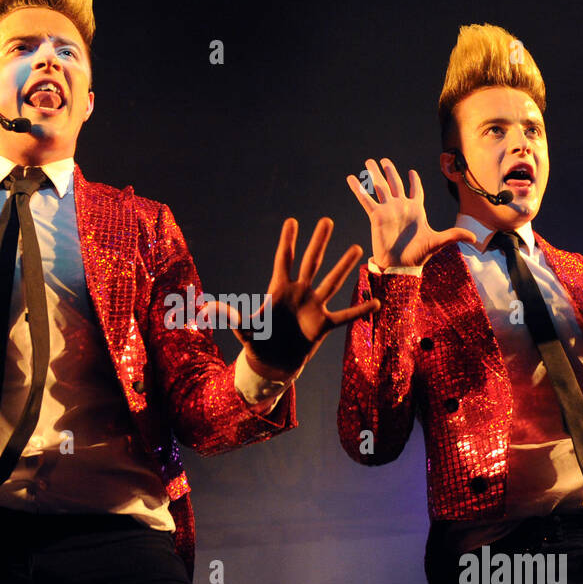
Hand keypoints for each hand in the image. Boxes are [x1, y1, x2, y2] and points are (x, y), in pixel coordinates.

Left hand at [209, 218, 378, 380]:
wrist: (272, 363)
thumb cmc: (257, 342)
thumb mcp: (243, 329)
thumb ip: (229, 316)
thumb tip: (206, 309)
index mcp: (278, 290)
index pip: (283, 259)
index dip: (288, 241)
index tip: (292, 221)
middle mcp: (299, 293)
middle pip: (311, 262)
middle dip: (319, 241)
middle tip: (327, 220)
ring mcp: (313, 307)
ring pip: (332, 282)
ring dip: (344, 266)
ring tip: (357, 247)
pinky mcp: (323, 325)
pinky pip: (345, 316)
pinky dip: (360, 310)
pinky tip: (376, 302)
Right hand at [347, 157, 475, 267]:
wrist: (400, 265)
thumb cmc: (418, 256)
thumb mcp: (439, 242)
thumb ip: (454, 235)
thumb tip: (475, 238)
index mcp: (416, 209)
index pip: (415, 191)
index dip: (413, 181)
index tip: (411, 172)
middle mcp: (401, 207)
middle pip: (394, 184)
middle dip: (389, 171)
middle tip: (383, 161)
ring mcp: (388, 210)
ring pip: (380, 187)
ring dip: (374, 174)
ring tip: (369, 162)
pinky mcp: (377, 216)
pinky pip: (366, 199)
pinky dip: (359, 189)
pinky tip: (352, 178)